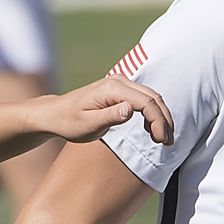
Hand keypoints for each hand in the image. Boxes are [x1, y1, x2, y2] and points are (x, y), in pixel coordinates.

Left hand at [36, 75, 173, 145]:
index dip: (158, 121)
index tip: (161, 140)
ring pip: (151, 97)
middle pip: (153, 97)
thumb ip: (110, 116)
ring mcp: (120, 84)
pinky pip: (143, 99)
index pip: (145, 102)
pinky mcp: (120, 90)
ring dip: (160, 117)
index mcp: (112, 89)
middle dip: (164, 120)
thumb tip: (131, 109)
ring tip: (163, 139)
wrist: (55, 114)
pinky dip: (152, 114)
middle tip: (168, 142)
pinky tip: (152, 130)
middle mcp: (119, 81)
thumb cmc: (69, 122)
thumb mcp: (88, 124)